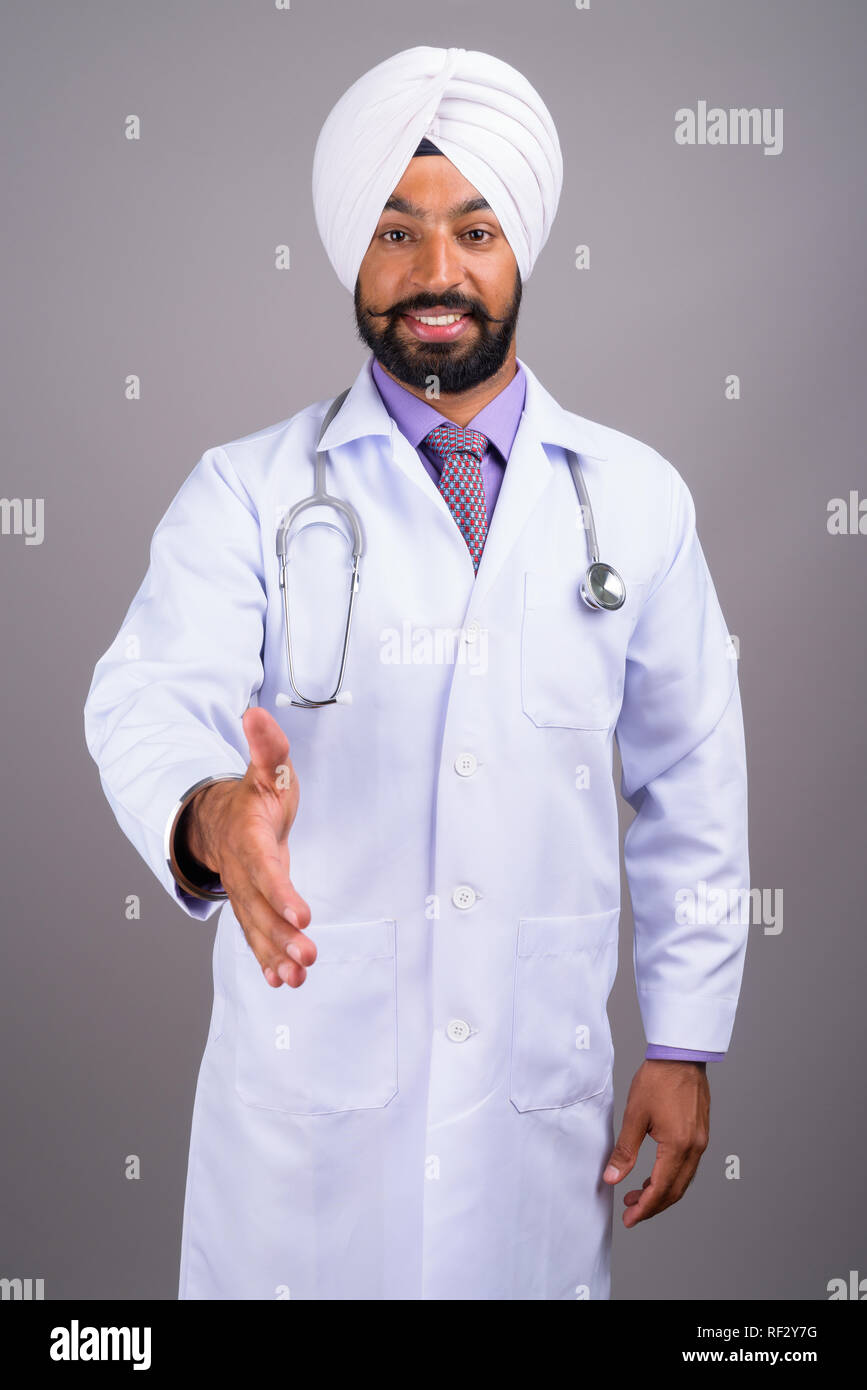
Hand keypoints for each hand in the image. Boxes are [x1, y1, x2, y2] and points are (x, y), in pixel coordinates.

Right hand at [183, 707, 314, 988]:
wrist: (219, 818)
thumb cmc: (252, 794)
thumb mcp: (265, 768)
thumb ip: (267, 746)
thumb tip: (256, 712)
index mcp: (248, 838)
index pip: (263, 868)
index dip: (280, 892)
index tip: (301, 914)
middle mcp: (243, 871)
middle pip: (260, 908)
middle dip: (282, 935)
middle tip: (307, 956)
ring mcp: (244, 893)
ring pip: (257, 928)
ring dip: (276, 954)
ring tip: (297, 978)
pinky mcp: (251, 907)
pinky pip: (256, 937)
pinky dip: (268, 960)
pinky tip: (285, 981)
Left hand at [602, 1059, 709, 1226]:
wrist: (680, 1055)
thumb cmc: (658, 1079)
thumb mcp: (634, 1115)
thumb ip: (625, 1151)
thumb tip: (612, 1178)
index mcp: (678, 1146)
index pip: (661, 1189)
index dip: (644, 1208)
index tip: (629, 1219)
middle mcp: (694, 1148)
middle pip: (675, 1190)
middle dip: (653, 1205)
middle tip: (631, 1212)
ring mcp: (700, 1141)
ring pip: (683, 1180)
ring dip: (661, 1192)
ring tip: (637, 1195)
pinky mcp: (700, 1133)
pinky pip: (687, 1166)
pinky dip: (671, 1177)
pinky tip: (654, 1174)